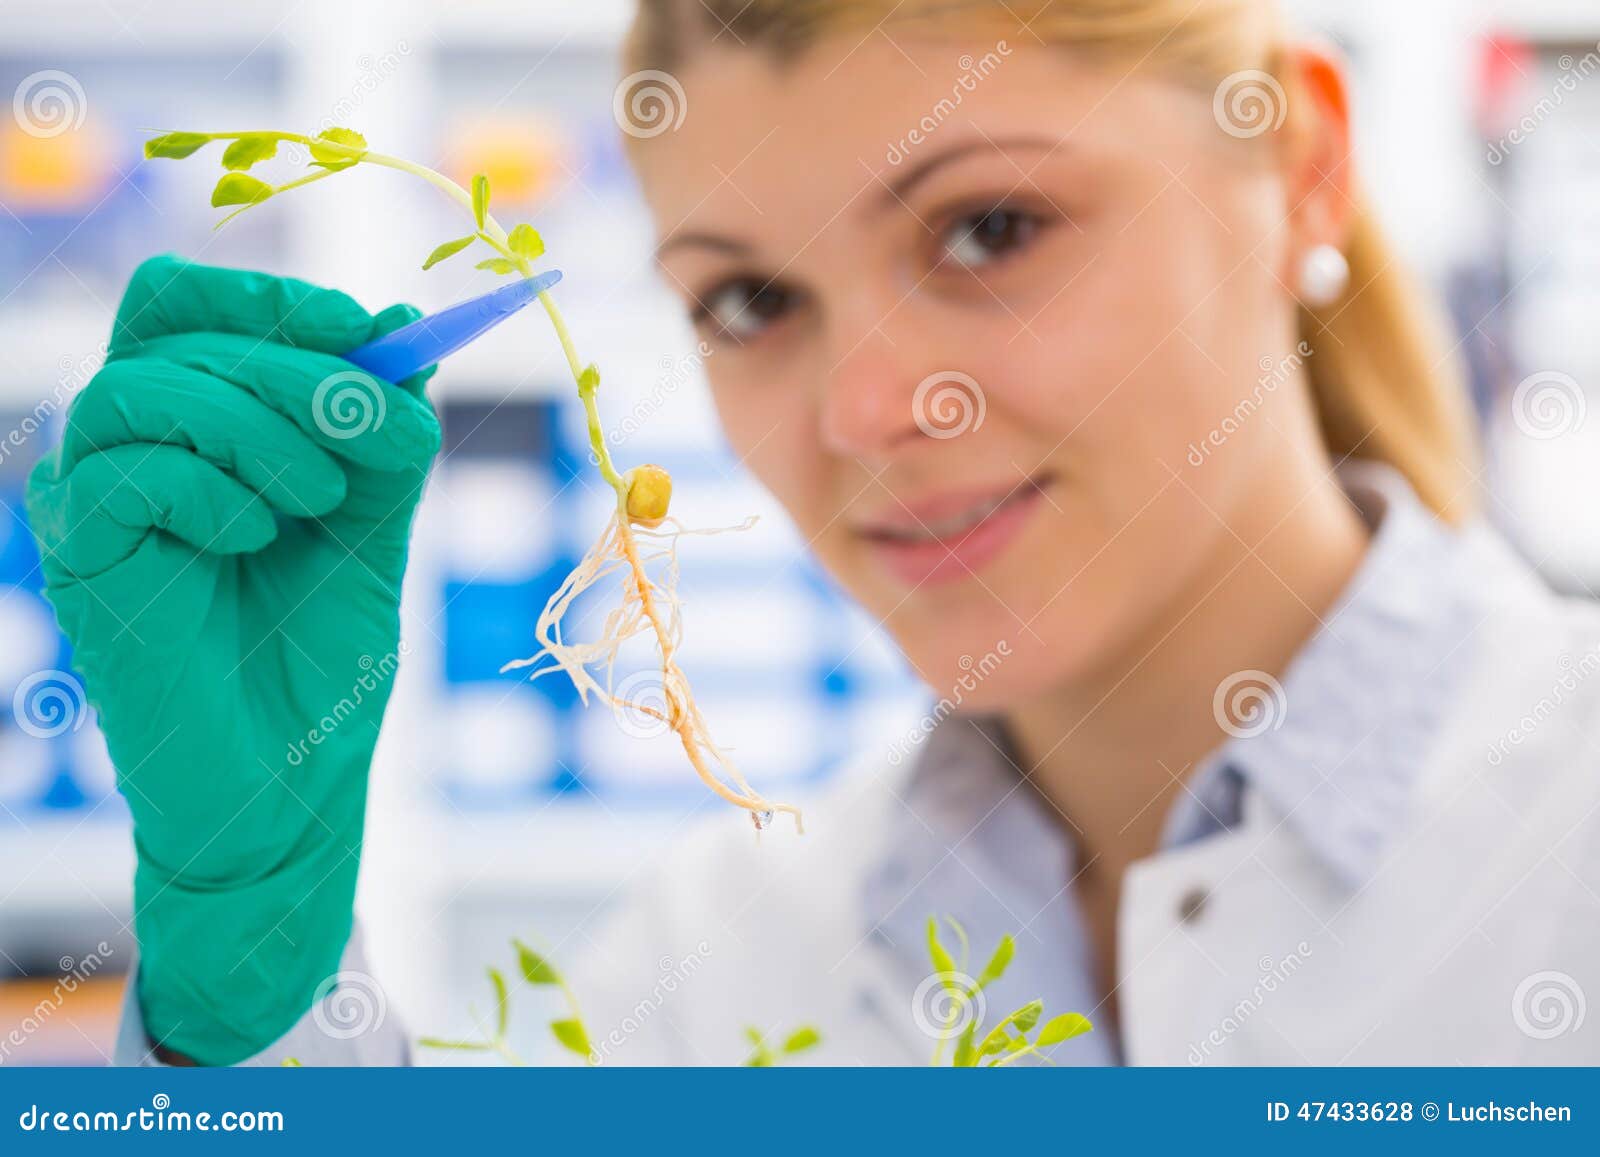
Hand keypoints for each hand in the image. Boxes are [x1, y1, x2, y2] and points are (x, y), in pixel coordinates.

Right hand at [25, 254, 440, 1063]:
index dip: (273, 297)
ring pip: (140, 387)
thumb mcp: (373, 520)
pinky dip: (210, 491)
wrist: (289, 779)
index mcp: (193, 422)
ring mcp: (92, 497)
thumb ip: (382, 431)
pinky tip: (254, 542)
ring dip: (256, 427)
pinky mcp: (77, 554)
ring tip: (317, 503)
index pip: (188, 301)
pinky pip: (121, 472)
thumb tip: (403, 325)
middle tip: (370, 427)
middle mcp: (130, 446)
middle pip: (169, 326)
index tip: (365, 330)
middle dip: (291, 364)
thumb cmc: (320, 654)